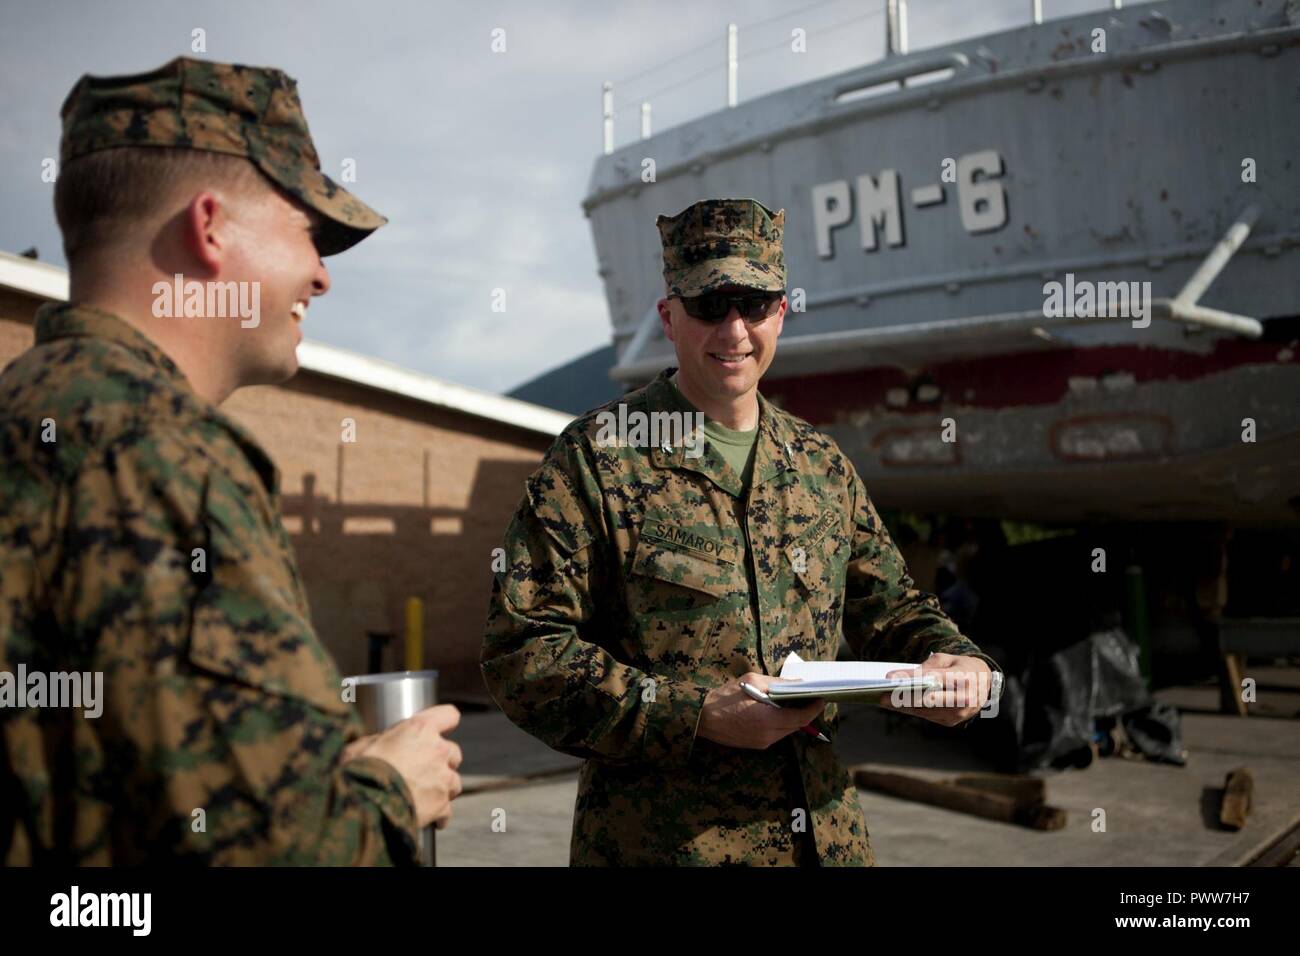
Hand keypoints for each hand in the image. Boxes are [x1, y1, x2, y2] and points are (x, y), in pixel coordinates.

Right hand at [343, 704, 463, 828]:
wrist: (365, 806)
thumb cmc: (359, 771)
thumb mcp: (360, 746)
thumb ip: (378, 741)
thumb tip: (377, 744)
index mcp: (420, 729)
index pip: (448, 715)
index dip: (445, 722)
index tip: (439, 730)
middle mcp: (438, 750)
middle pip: (453, 751)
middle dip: (442, 760)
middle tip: (424, 769)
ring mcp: (443, 779)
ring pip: (454, 781)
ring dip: (443, 787)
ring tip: (423, 795)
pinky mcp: (442, 805)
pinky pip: (446, 810)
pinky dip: (438, 814)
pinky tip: (426, 818)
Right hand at [697, 673, 825, 749]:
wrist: (702, 717)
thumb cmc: (726, 696)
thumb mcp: (753, 681)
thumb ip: (778, 684)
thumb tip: (798, 684)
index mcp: (769, 720)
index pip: (801, 718)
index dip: (814, 708)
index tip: (821, 698)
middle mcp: (768, 736)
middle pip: (796, 726)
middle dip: (805, 712)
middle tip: (809, 697)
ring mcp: (761, 743)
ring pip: (786, 731)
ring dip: (792, 718)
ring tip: (792, 702)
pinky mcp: (755, 745)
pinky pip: (775, 734)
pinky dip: (780, 723)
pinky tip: (775, 711)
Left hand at [878, 653, 991, 726]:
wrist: (984, 683)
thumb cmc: (961, 667)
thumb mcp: (947, 659)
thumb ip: (928, 666)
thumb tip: (904, 676)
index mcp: (964, 679)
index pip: (933, 679)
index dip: (910, 678)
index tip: (890, 677)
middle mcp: (963, 699)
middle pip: (927, 700)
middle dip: (902, 698)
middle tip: (881, 696)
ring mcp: (958, 714)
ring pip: (925, 711)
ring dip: (903, 707)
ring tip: (883, 701)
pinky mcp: (951, 722)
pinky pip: (927, 716)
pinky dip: (911, 710)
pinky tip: (896, 705)